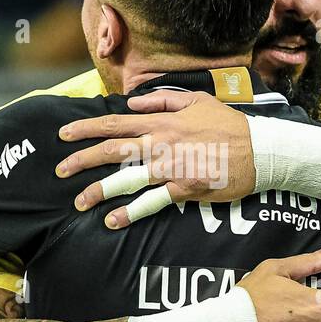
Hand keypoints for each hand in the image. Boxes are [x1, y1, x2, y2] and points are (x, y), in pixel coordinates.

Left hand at [57, 91, 254, 228]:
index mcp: (162, 122)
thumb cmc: (229, 125)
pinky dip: (130, 212)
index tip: (64, 135)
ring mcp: (172, 167)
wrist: (260, 149)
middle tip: (60, 170)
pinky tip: (112, 220)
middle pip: (113, 151)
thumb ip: (162, 101)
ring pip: (127, 178)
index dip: (87, 129)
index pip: (115, 123)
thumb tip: (133, 104)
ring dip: (100, 191)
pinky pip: (152, 202)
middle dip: (82, 160)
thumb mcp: (197, 101)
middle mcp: (161, 143)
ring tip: (79, 202)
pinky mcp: (184, 189)